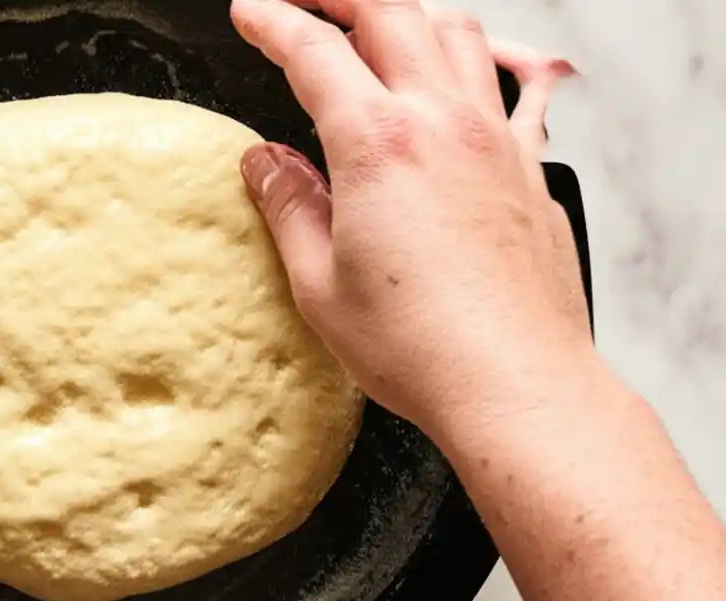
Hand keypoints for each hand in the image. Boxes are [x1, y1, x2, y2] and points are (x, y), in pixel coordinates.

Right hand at [230, 0, 591, 435]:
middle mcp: (443, 123)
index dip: (273, 22)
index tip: (250, 13)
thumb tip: (264, 164)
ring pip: (457, 33)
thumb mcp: (319, 284)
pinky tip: (475, 73)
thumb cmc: (421, 348)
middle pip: (390, 12)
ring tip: (375, 28)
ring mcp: (496, 140)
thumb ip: (289, 207)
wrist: (516, 383)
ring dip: (407, 15)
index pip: (314, 52)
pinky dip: (485, 62)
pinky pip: (516, 86)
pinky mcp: (529, 169)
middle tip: (303, 3)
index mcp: (378, 145)